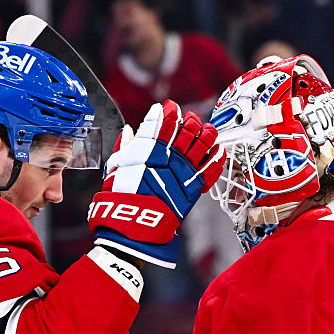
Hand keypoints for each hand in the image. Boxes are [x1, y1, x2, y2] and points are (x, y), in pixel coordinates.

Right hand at [89, 100, 225, 267]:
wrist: (133, 224)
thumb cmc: (120, 198)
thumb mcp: (115, 168)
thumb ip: (124, 147)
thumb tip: (129, 130)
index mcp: (148, 147)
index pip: (162, 121)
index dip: (168, 111)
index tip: (169, 108)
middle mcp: (168, 155)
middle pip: (187, 128)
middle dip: (189, 121)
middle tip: (188, 122)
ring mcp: (184, 170)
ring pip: (203, 143)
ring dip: (206, 134)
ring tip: (206, 131)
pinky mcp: (194, 188)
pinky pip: (211, 169)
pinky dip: (216, 158)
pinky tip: (218, 151)